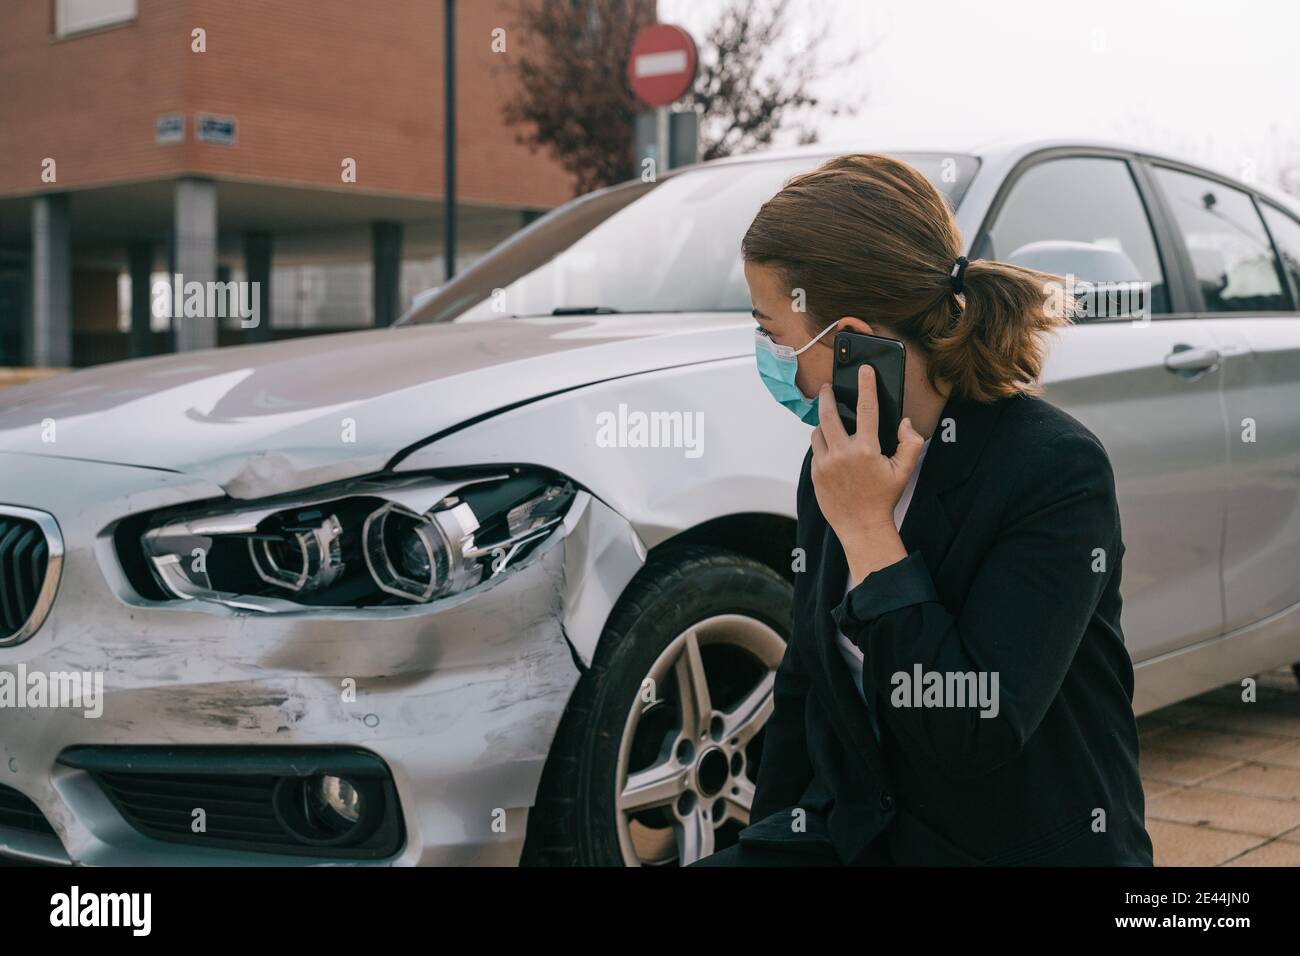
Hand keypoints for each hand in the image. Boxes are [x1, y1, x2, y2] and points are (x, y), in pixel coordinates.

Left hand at [810, 365, 925, 584]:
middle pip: (828, 414)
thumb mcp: (904, 471)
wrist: (861, 526)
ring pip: (818, 432)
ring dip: (824, 424)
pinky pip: (815, 450)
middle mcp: (842, 453)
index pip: (867, 409)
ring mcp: (825, 463)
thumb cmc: (883, 498)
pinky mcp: (815, 473)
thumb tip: (904, 423)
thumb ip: (911, 443)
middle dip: (827, 396)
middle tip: (828, 388)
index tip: (864, 369)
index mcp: (866, 449)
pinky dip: (822, 445)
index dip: (866, 385)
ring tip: (832, 424)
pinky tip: (831, 447)